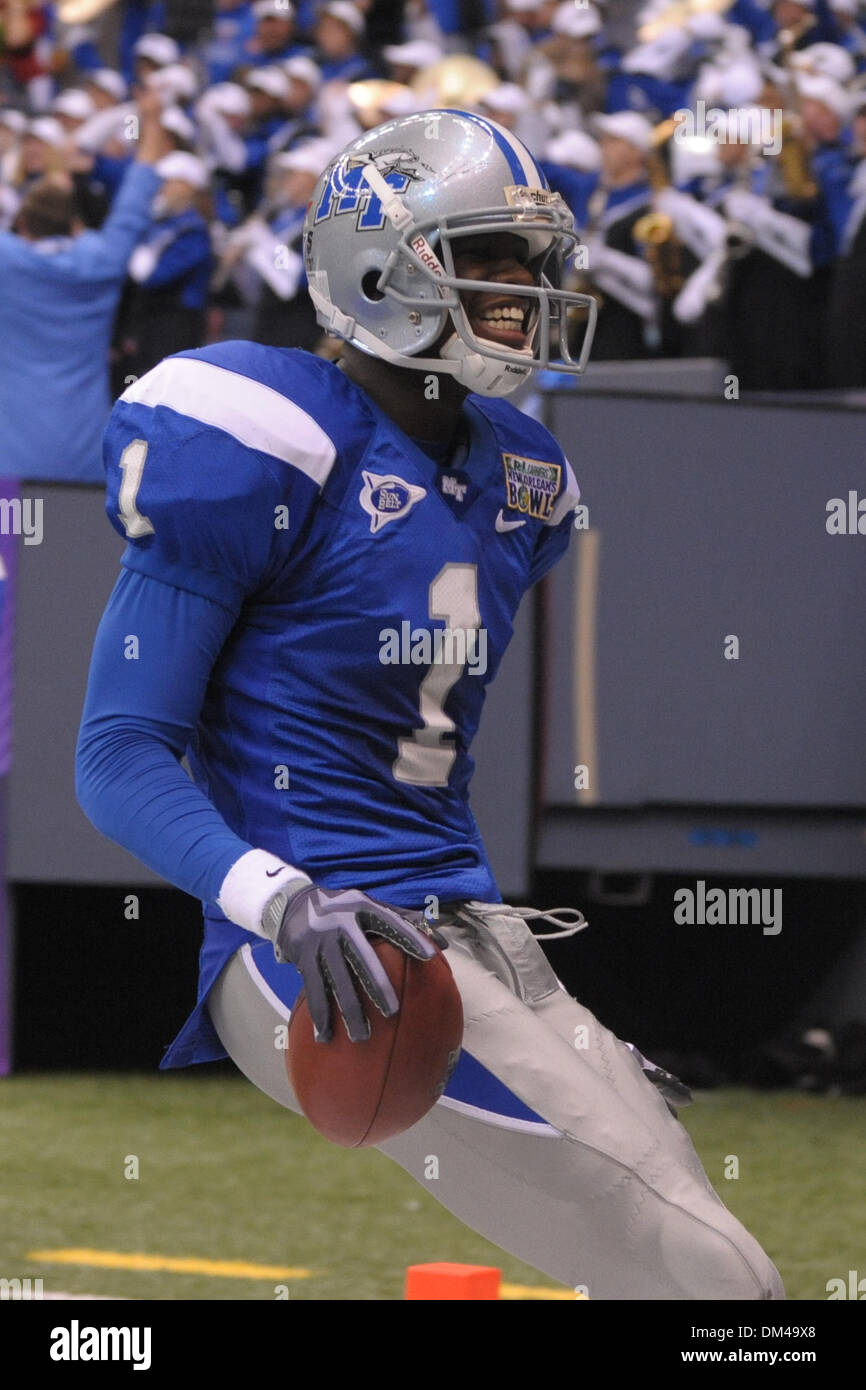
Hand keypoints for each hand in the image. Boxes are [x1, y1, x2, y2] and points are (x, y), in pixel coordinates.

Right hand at [264, 884, 436, 1042]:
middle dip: (376, 985)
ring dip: (349, 1011)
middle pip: (362, 958)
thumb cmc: (345, 909)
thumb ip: (405, 921)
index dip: (410, 938)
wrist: (293, 903)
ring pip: (337, 981)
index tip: (430, 956)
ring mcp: (321, 941)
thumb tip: (443, 943)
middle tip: (392, 1012)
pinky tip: (324, 1037)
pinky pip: (313, 990)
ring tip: (361, 1037)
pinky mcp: (303, 957)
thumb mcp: (370, 906)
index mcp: (363, 909)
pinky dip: (319, 1015)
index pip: (391, 923)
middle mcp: (342, 924)